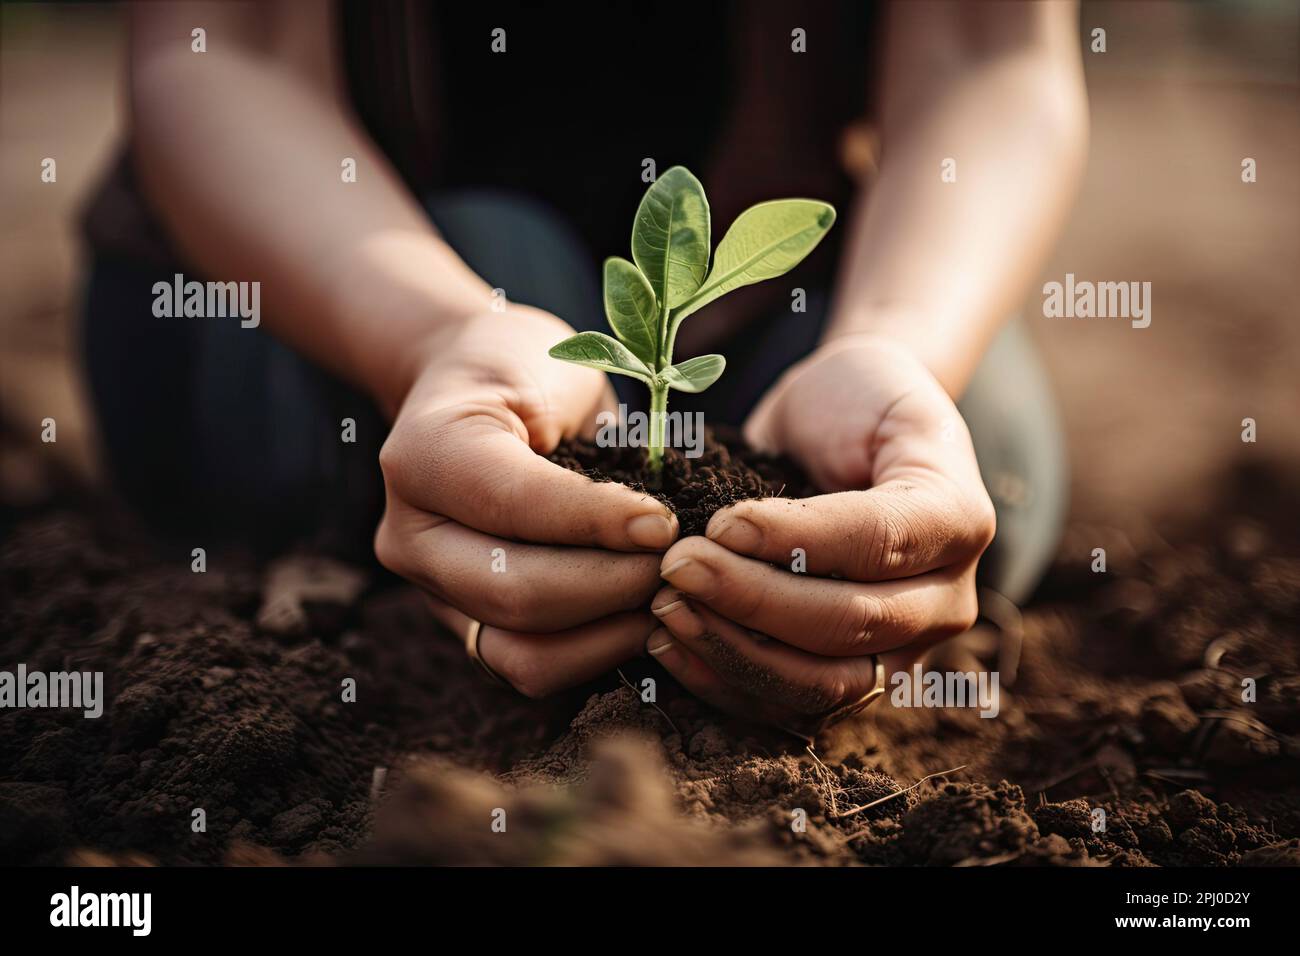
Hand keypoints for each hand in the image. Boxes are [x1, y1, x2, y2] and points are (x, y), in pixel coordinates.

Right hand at [375, 306, 677, 696]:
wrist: (470, 385)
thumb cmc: (527, 373)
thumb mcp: (560, 377)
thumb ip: (600, 450)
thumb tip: (661, 533)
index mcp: (422, 454)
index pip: (515, 505)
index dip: (599, 522)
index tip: (667, 523)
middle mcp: (407, 534)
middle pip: (514, 592)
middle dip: (612, 584)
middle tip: (678, 563)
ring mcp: (429, 589)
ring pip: (520, 650)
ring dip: (609, 632)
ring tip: (665, 595)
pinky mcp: (463, 625)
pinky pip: (530, 667)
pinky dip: (595, 652)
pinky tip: (639, 618)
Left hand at [645, 336, 994, 729]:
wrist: (864, 429)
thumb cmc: (855, 403)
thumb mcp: (850, 395)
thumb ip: (813, 455)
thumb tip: (733, 534)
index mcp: (959, 518)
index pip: (880, 542)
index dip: (796, 540)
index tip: (720, 524)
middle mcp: (948, 598)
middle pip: (853, 623)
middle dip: (753, 601)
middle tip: (676, 568)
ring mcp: (907, 649)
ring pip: (825, 683)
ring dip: (735, 652)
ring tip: (666, 608)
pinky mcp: (858, 679)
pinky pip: (794, 703)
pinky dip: (727, 681)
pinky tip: (670, 644)